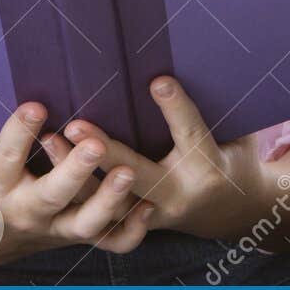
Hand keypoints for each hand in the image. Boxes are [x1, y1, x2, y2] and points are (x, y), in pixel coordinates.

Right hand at [0, 102, 156, 266]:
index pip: (6, 157)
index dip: (19, 132)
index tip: (36, 106)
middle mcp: (28, 210)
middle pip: (51, 196)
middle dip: (74, 171)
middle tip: (94, 144)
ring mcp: (57, 228)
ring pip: (85, 223)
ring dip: (108, 199)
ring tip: (127, 172)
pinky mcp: (79, 238)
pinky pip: (110, 243)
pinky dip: (132, 229)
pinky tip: (148, 204)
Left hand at [52, 76, 270, 241]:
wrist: (232, 213)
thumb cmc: (233, 159)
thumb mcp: (238, 134)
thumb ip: (218, 108)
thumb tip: (198, 63)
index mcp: (207, 169)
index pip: (189, 133)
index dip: (175, 107)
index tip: (157, 80)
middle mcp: (177, 196)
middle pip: (137, 173)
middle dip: (106, 150)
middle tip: (77, 124)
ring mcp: (154, 216)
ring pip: (110, 200)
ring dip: (77, 171)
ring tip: (51, 140)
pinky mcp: (135, 227)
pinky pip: (102, 214)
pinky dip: (76, 191)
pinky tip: (51, 166)